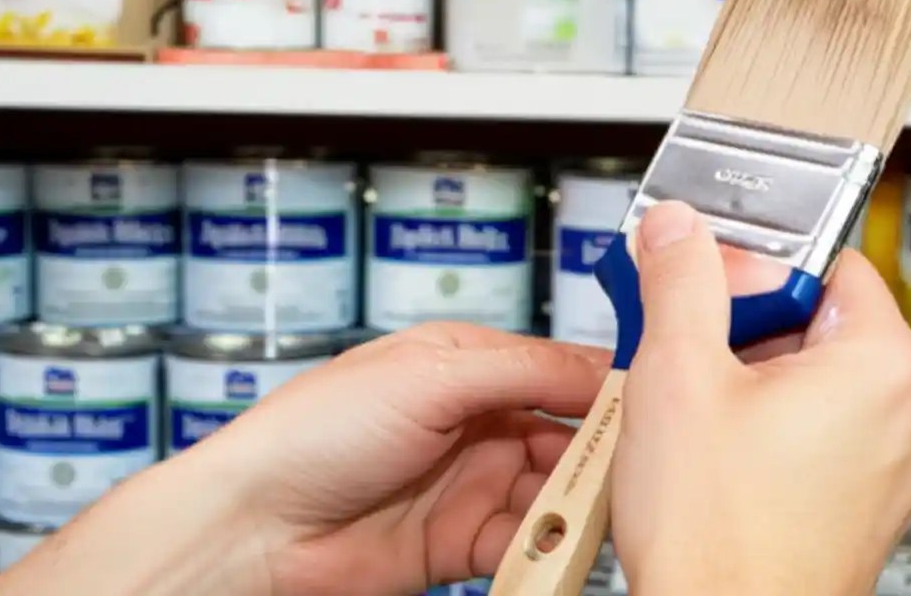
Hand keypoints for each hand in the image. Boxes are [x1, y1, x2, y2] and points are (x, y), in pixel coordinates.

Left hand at [233, 324, 608, 594]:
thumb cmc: (319, 430)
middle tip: (643, 469)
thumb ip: (524, 369)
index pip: (558, 368)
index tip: (656, 402)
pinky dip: (546, 546)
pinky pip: (523, 542)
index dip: (606, 386)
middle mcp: (474, 421)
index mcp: (465, 364)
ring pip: (552, 491)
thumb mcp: (430, 376)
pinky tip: (558, 545)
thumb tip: (604, 366)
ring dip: (579, 501)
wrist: (254, 528)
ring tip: (605, 510)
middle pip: (566, 434)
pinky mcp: (460, 543)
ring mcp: (469, 484)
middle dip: (602, 452)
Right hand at [612, 202, 910, 594]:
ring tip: (692, 407)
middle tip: (682, 344)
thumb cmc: (717, 537)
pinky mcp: (866, 508)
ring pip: (814, 382)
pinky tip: (715, 450)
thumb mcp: (678, 375)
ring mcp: (892, 469)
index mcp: (885, 366)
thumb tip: (678, 227)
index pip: (831, 262)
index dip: (756, 262)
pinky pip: (819, 435)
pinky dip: (769, 428)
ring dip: (751, 377)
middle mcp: (909, 416)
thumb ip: (681, 281)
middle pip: (819, 322)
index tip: (707, 278)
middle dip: (744, 324)